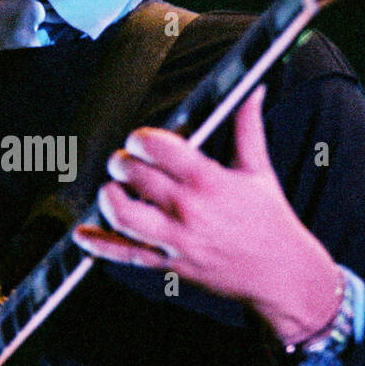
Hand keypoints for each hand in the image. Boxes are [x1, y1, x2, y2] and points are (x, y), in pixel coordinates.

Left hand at [73, 85, 342, 344]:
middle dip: (122, 163)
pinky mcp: (170, 264)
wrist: (281, 275)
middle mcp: (188, 209)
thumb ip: (248, 127)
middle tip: (124, 162)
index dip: (141, 138)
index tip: (140, 139)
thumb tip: (253, 90)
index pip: (160, 148)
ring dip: (108, 197)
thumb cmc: (270, 221)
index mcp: (209, 180)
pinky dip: (100, 245)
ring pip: (122, 215)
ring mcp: (176, 239)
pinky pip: (126, 255)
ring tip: (112, 188)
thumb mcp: (259, 170)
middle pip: (134, 176)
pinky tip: (82, 235)